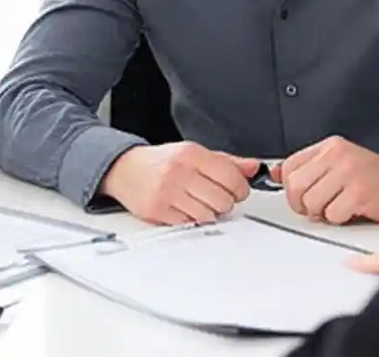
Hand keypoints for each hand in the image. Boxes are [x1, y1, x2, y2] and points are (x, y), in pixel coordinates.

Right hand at [99, 142, 258, 224]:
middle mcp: (179, 172)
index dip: (240, 188)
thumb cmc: (161, 162)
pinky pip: (190, 224)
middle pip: (223, 200)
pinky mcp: (158, 211)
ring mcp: (167, 193)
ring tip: (199, 202)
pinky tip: (185, 208)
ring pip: (208, 215)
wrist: (124, 169)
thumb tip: (254, 168)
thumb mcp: (193, 154)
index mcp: (191, 154)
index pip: (231, 177)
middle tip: (217, 197)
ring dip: (209, 213)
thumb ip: (226, 162)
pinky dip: (192, 220)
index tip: (237, 190)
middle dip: (225, 202)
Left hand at [271, 136, 378, 223]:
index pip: (289, 167)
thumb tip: (273, 174)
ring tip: (338, 208)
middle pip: (295, 187)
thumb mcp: (339, 163)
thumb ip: (309, 167)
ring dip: (323, 213)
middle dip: (302, 204)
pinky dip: (339, 219)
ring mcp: (349, 173)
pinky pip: (332, 215)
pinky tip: (352, 211)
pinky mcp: (361, 193)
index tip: (302, 196)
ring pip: (312, 203)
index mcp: (330, 147)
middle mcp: (338, 156)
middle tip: (317, 208)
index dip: (290, 189)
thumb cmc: (374, 176)